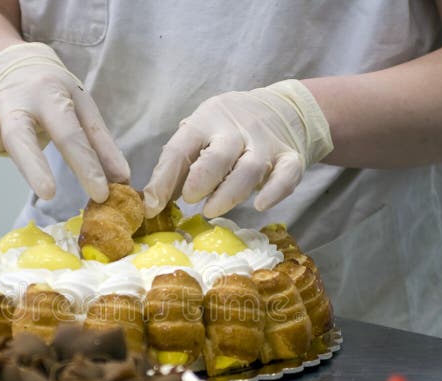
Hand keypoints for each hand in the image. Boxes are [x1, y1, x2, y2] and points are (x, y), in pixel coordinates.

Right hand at [0, 43, 129, 201]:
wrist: (19, 65)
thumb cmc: (56, 96)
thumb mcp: (83, 111)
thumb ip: (100, 145)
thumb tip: (123, 180)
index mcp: (53, 96)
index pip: (72, 135)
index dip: (87, 166)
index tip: (102, 194)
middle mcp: (19, 101)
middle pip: (23, 131)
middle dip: (34, 163)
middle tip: (48, 192)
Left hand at [143, 80, 332, 217]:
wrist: (283, 109)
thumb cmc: (229, 130)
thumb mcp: (200, 135)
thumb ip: (180, 165)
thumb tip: (152, 202)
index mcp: (205, 121)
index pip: (180, 149)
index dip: (163, 179)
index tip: (151, 206)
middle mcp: (236, 129)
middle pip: (218, 155)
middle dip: (201, 180)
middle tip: (190, 199)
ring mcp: (265, 143)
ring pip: (250, 169)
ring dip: (229, 193)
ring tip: (212, 209)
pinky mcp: (290, 158)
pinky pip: (286, 176)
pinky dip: (274, 192)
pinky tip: (260, 205)